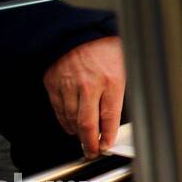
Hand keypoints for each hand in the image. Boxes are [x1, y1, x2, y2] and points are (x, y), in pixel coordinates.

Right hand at [43, 36, 124, 158]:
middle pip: (88, 123)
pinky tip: (70, 126)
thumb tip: (127, 110)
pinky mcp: (54, 83)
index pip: (110, 116)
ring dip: (78, 133)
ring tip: (84, 141)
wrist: (79, 31)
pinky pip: (59, 109)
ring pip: (72, 118)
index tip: (108, 144)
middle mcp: (89, 85)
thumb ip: (124, 88)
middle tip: (93, 151)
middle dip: (91, 142)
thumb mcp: (125, 65)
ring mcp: (69, 85)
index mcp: (111, 80)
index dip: (108, 135)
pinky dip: (64, 121)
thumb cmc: (105, 46)